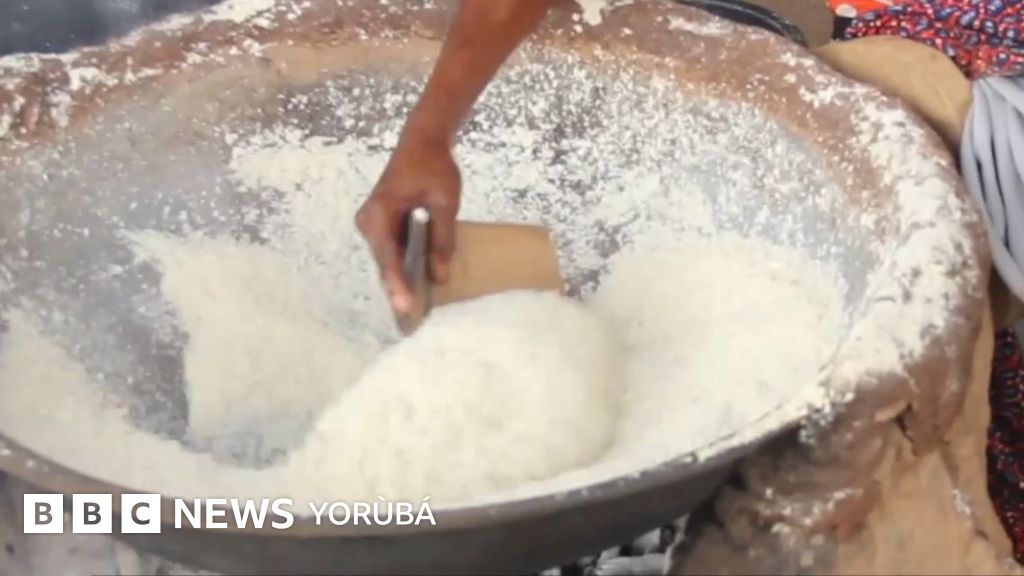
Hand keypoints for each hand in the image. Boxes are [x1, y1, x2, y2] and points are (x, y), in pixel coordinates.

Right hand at [356, 134, 460, 315]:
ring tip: (416, 308)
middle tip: (412, 318)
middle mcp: (369, 222)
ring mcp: (372, 224)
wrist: (422, 142)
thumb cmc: (434, 167)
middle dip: (399, 288)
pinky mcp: (381, 225)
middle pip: (385, 263)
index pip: (389, 258)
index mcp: (380, 214)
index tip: (404, 308)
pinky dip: (404, 265)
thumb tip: (440, 276)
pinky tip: (417, 285)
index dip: (398, 285)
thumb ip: (442, 239)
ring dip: (402, 279)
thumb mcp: (445, 202)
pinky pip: (392, 251)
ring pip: (388, 260)